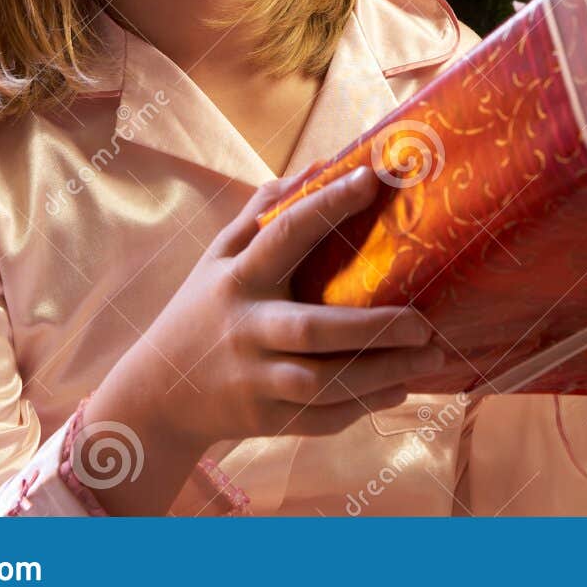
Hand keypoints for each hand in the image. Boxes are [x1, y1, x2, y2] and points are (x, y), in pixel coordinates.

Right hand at [102, 165, 443, 453]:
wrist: (157, 395)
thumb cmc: (202, 311)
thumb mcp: (216, 258)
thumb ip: (260, 214)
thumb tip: (317, 166)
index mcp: (237, 279)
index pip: (284, 234)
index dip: (327, 204)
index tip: (372, 180)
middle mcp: (246, 330)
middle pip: (312, 329)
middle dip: (373, 327)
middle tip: (424, 322)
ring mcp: (255, 380)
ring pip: (323, 383)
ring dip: (381, 374)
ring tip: (430, 358)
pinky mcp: (266, 420)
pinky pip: (321, 418)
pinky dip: (363, 407)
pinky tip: (399, 388)